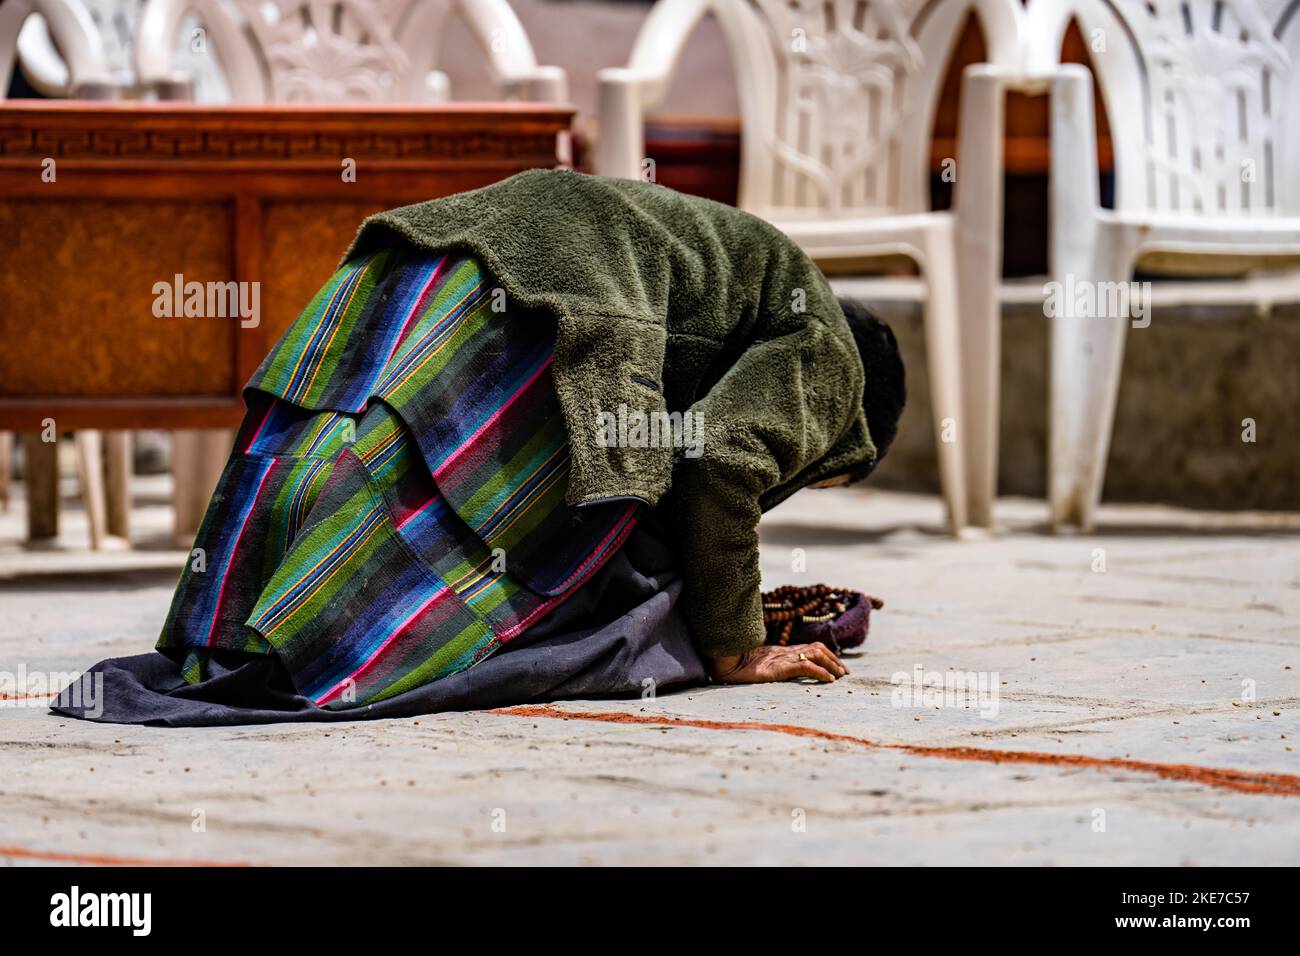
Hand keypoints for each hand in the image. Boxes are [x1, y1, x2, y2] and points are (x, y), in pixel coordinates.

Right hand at [706, 642, 847, 683]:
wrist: (722, 664)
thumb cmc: (734, 667)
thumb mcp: (758, 668)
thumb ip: (770, 668)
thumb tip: (776, 673)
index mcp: (780, 652)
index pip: (810, 647)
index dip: (826, 655)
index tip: (837, 667)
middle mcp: (784, 652)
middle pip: (817, 648)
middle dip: (834, 659)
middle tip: (845, 673)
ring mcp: (781, 658)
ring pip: (815, 654)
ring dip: (831, 664)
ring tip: (840, 676)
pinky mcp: (779, 666)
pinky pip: (805, 666)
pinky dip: (820, 672)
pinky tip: (828, 680)